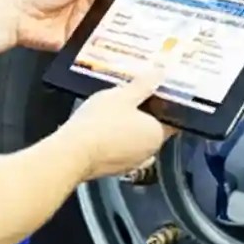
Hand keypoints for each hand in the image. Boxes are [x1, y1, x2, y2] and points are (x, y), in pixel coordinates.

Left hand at [0, 0, 123, 51]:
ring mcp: (81, 26)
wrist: (15, 15)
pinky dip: (101, 47)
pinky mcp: (75, 43)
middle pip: (113, 13)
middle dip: (126, 16)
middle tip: (142, 17)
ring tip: (131, 33)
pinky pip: (92, 47)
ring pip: (106, 31)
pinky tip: (112, 47)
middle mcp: (86, 7)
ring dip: (114, 32)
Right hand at [57, 66, 177, 181]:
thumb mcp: (123, 95)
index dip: (164, 103)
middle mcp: (149, 152)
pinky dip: (114, 140)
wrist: (72, 154)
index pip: (171, 118)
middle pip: (151, 129)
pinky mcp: (112, 170)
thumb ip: (143, 85)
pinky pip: (118, 150)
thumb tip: (160, 73)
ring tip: (112, 110)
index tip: (154, 91)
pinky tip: (101, 128)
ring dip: (127, 128)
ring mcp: (131, 164)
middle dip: (143, 114)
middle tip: (129, 96)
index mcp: (157, 134)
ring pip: (134, 141)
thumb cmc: (100, 123)